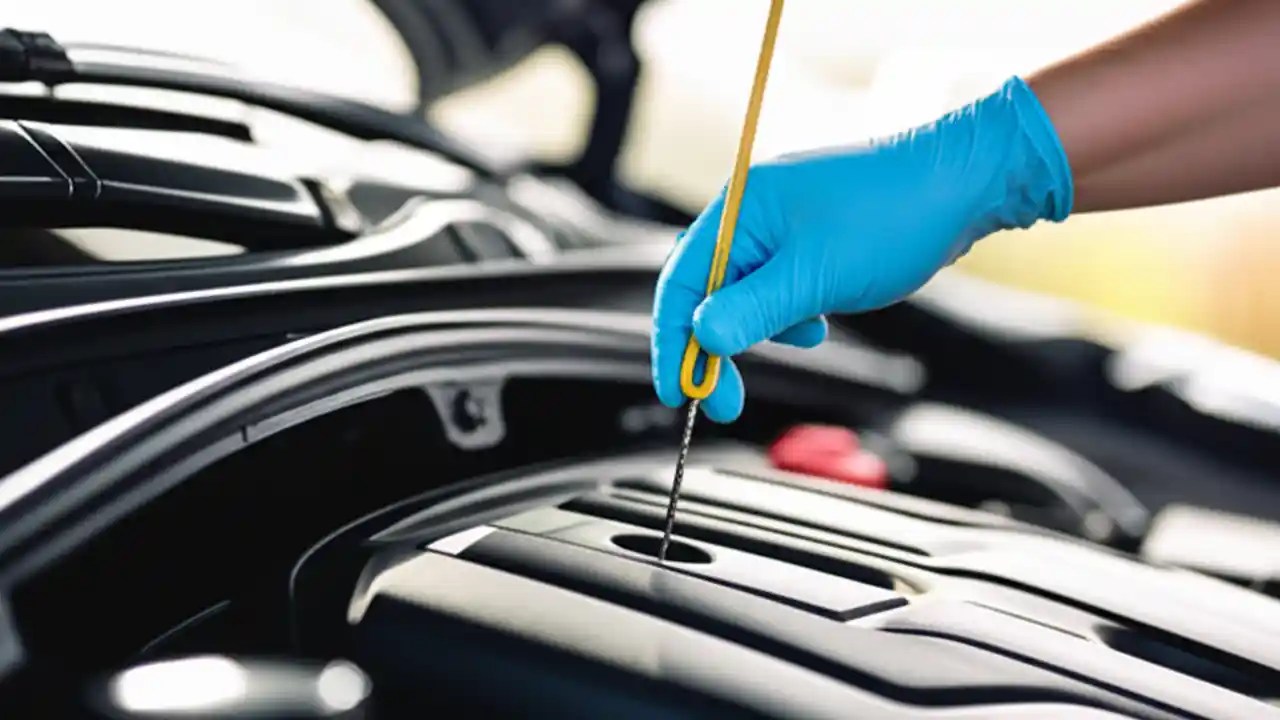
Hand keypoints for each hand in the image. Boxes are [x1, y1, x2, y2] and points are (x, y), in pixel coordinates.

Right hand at [652, 76, 1073, 422]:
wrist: (965, 183)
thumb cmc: (893, 218)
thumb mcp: (815, 276)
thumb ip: (752, 311)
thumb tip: (701, 340)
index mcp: (738, 210)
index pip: (680, 284)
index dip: (671, 343)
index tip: (680, 395)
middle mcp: (750, 213)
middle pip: (706, 292)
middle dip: (714, 346)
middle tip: (728, 400)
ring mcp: (780, 224)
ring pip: (743, 293)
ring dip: (760, 328)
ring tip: (808, 335)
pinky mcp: (809, 238)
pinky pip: (777, 285)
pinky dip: (789, 313)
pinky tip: (821, 320)